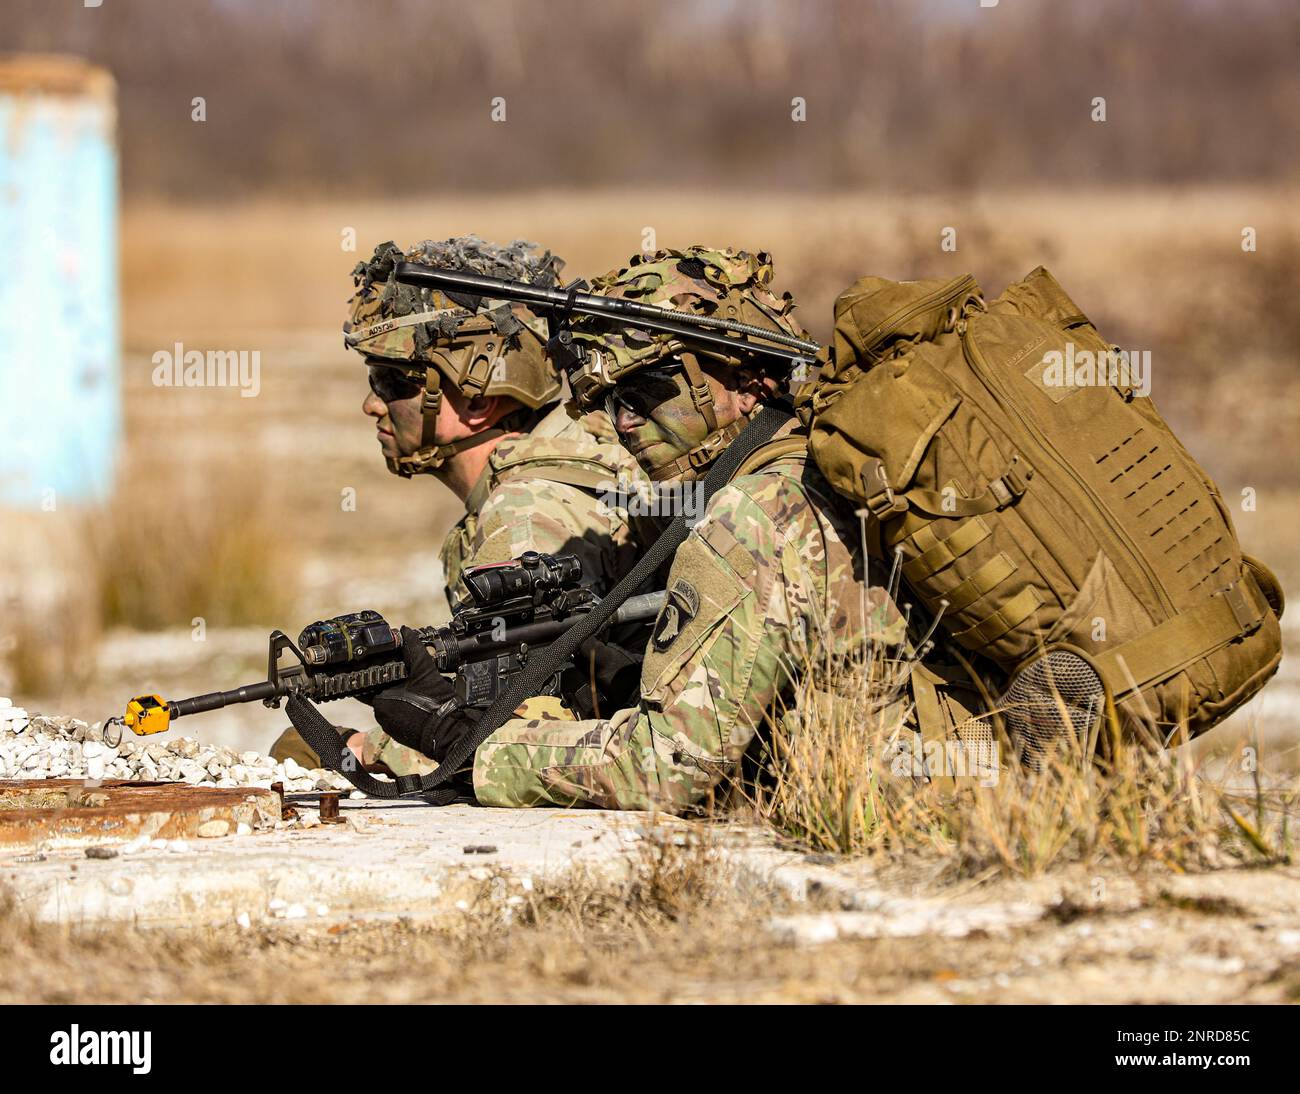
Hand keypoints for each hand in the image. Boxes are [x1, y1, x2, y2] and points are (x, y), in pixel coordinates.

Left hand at [371, 626, 477, 764]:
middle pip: (382, 692)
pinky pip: (400, 715)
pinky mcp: (402, 733)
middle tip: (408, 675)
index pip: (368, 683)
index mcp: (380, 700)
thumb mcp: (424, 671)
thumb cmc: (434, 704)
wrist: (449, 731)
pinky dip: (407, 706)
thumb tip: (405, 632)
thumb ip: (413, 649)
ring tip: (417, 688)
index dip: (376, 672)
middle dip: (393, 682)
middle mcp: (381, 715)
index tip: (382, 665)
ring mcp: (391, 726)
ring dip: (401, 694)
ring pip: (392, 703)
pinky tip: (420, 701)